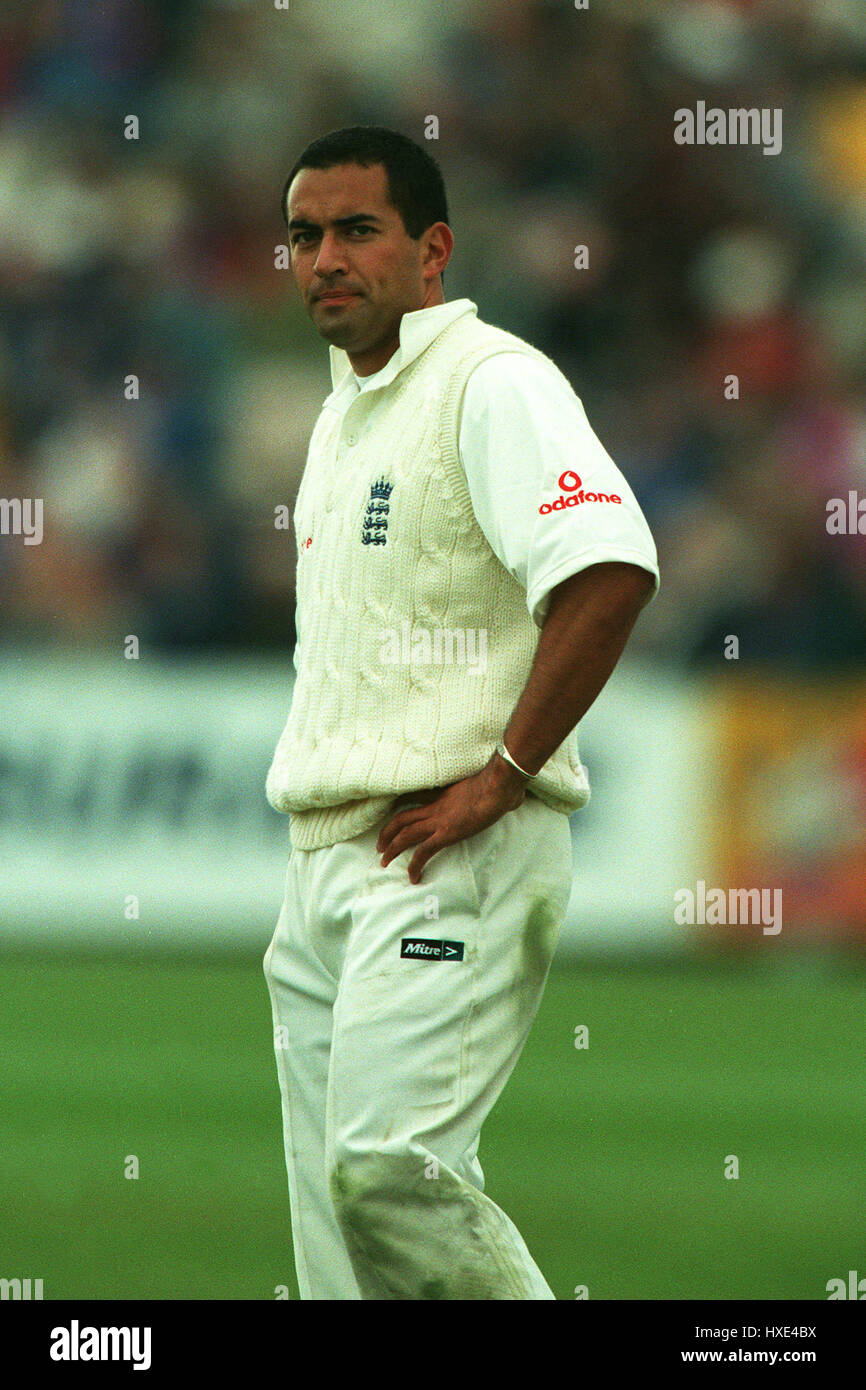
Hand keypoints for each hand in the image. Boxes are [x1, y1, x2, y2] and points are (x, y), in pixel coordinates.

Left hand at [376, 754, 528, 882]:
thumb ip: (497, 791)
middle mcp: (436, 807)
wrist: (499, 785)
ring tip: (383, 861)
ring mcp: (439, 820)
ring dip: (391, 848)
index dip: (402, 806)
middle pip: (402, 818)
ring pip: (405, 834)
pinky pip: (423, 851)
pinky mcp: (446, 834)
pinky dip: (414, 865)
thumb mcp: (493, 785)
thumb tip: (517, 795)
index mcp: (444, 794)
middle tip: (379, 845)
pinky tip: (412, 877)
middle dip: (387, 833)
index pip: (415, 798)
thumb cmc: (502, 783)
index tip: (392, 814)